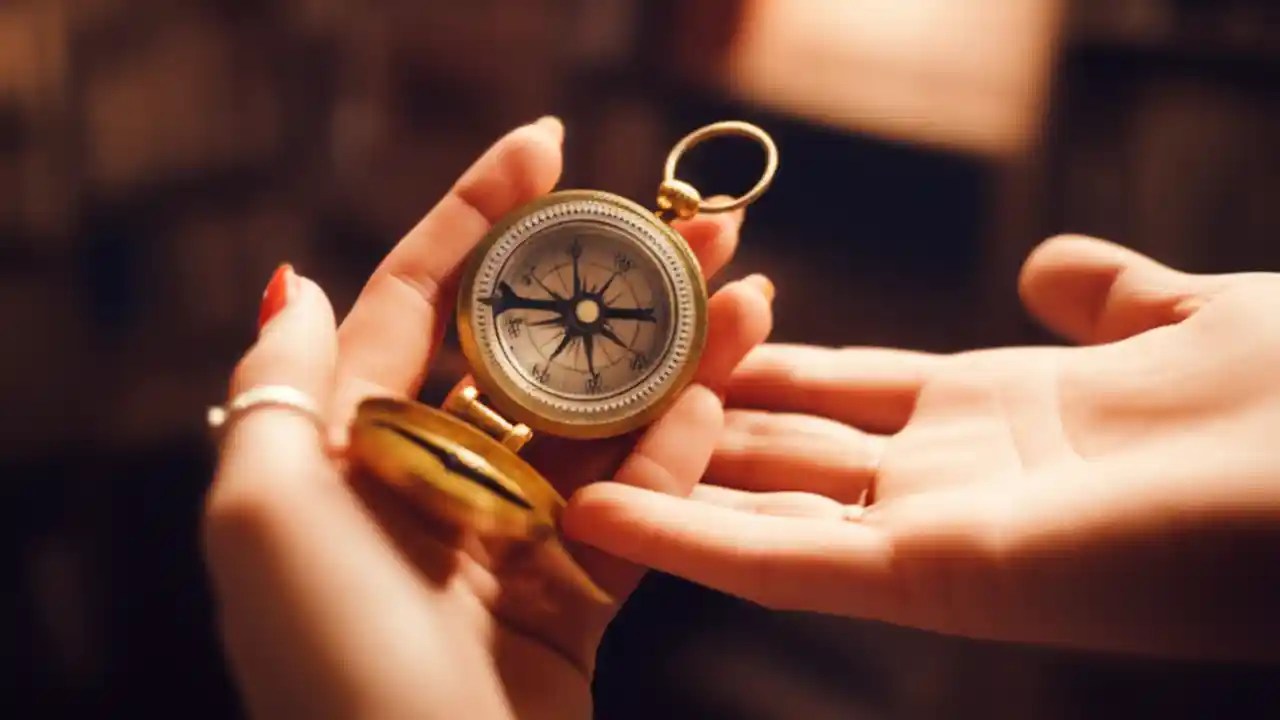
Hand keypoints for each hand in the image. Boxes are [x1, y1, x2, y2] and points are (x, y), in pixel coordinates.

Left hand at [202, 118, 773, 718]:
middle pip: (531, 353)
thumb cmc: (325, 666)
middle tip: (678, 218)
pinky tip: (733, 381)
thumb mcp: (263, 518)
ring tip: (739, 284)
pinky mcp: (576, 591)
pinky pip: (640, 503)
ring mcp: (510, 535)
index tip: (542, 150)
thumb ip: (284, 391)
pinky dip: (686, 444)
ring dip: (668, 350)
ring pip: (602, 420)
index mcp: (354, 453)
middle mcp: (433, 483)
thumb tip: (295, 283)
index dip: (475, 218)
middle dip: (602, 279)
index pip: (417, 303)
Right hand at [563, 235, 1279, 662]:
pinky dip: (690, 540)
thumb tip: (1047, 265)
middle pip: (789, 447)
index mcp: (1000, 410)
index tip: (691, 339)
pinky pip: (786, 562)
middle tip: (597, 392)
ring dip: (666, 486)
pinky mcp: (932, 578)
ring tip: (563, 461)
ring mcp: (933, 531)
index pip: (850, 388)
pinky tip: (604, 510)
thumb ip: (1108, 292)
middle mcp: (949, 476)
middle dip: (700, 419)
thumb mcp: (1188, 315)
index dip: (768, 365)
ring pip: (764, 508)